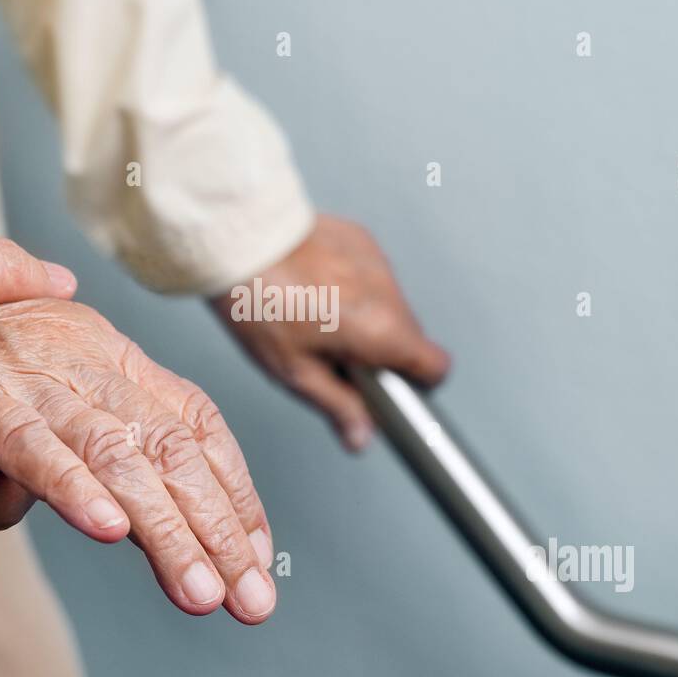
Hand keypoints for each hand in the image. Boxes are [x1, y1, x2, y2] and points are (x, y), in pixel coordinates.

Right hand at [0, 298, 277, 623]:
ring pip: (115, 452)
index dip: (234, 491)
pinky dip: (72, 484)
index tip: (258, 557)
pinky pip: (29, 442)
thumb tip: (140, 520)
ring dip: (163, 528)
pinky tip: (108, 529)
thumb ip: (97, 446)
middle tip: (249, 598)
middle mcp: (82, 360)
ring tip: (198, 590)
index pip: (195, 424)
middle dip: (217, 529)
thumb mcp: (49, 394)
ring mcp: (29, 376)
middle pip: (168, 447)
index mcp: (110, 355)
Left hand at [211, 214, 449, 450]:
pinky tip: (316, 287)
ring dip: (368, 317)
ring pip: (389, 304)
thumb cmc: (260, 305)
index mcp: (382, 332)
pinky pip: (371, 274)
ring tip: (319, 319)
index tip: (389, 386)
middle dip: (383, 351)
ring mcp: (378, 261)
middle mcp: (390, 293)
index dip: (418, 383)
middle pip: (410, 336)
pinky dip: (353, 286)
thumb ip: (338, 407)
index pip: (436, 366)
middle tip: (336, 354)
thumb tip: (360, 437)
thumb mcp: (295, 371)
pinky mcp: (361, 239)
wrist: (240, 241)